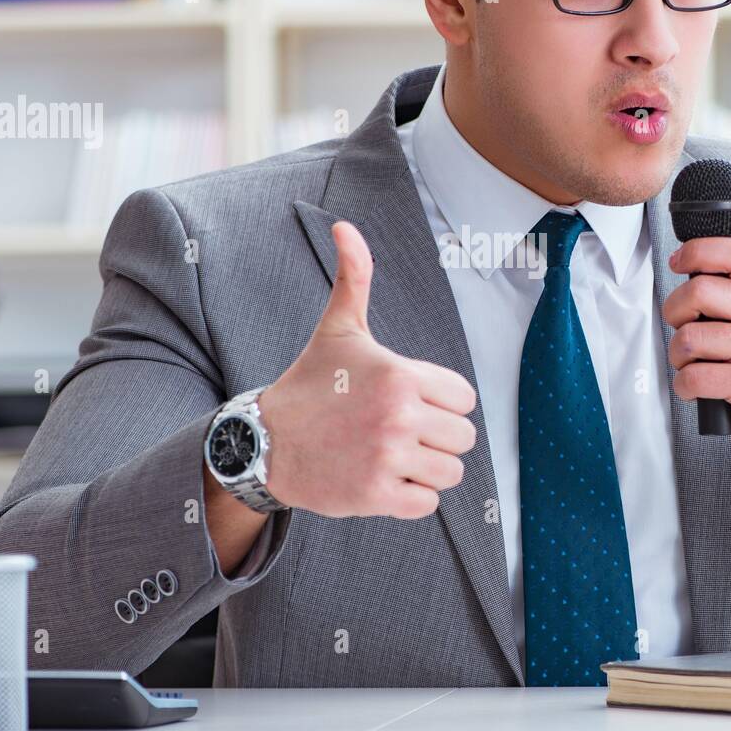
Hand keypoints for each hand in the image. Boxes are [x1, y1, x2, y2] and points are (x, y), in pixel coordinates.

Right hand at [258, 220, 477, 517]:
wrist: (265, 442)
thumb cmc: (311, 383)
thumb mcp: (338, 329)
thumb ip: (355, 277)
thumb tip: (345, 226)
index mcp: (400, 375)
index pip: (464, 398)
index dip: (442, 401)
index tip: (411, 401)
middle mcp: (399, 416)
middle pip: (464, 437)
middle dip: (439, 437)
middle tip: (401, 431)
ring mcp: (388, 458)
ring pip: (451, 473)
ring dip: (429, 469)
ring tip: (395, 456)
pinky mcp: (376, 496)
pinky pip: (428, 504)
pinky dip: (412, 497)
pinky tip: (385, 480)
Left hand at [661, 236, 730, 481]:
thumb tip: (698, 284)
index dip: (698, 251)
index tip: (679, 262)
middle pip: (699, 291)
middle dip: (674, 311)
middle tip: (681, 328)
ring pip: (690, 337)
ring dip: (677, 356)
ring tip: (691, 365)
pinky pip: (694, 376)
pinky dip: (684, 386)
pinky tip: (696, 389)